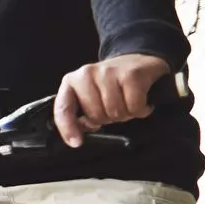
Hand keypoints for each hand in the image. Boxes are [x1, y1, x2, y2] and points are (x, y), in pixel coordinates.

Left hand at [53, 54, 169, 147]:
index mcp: (71, 82)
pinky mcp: (131, 74)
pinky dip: (140, 110)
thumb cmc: (111, 84)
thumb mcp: (90, 96)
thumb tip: (81, 131)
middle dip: (108, 119)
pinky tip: (141, 102)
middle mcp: (86, 74)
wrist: (138, 60)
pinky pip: (134, 107)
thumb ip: (81, 113)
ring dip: (125, 115)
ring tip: (127, 104)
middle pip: (96, 115)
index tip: (76, 143)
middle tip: (115, 109)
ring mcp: (109, 72)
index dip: (68, 128)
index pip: (63, 109)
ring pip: (115, 112)